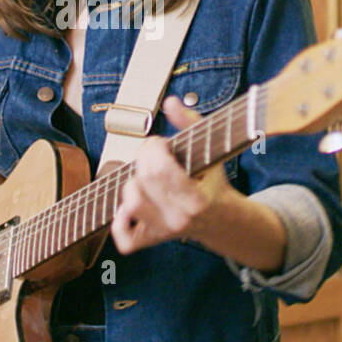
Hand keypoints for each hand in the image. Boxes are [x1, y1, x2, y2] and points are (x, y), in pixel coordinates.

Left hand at [110, 95, 237, 253]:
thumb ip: (191, 123)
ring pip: (130, 204)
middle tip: (152, 153)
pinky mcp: (152, 239)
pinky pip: (125, 239)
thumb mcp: (211, 150)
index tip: (161, 143)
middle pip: (142, 181)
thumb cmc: (213, 182)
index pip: (159, 169)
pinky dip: (120, 222)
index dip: (154, 148)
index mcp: (196, 199)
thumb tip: (170, 102)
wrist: (222, 220)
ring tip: (145, 176)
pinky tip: (129, 206)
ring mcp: (164, 231)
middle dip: (143, 158)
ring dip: (132, 183)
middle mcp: (179, 219)